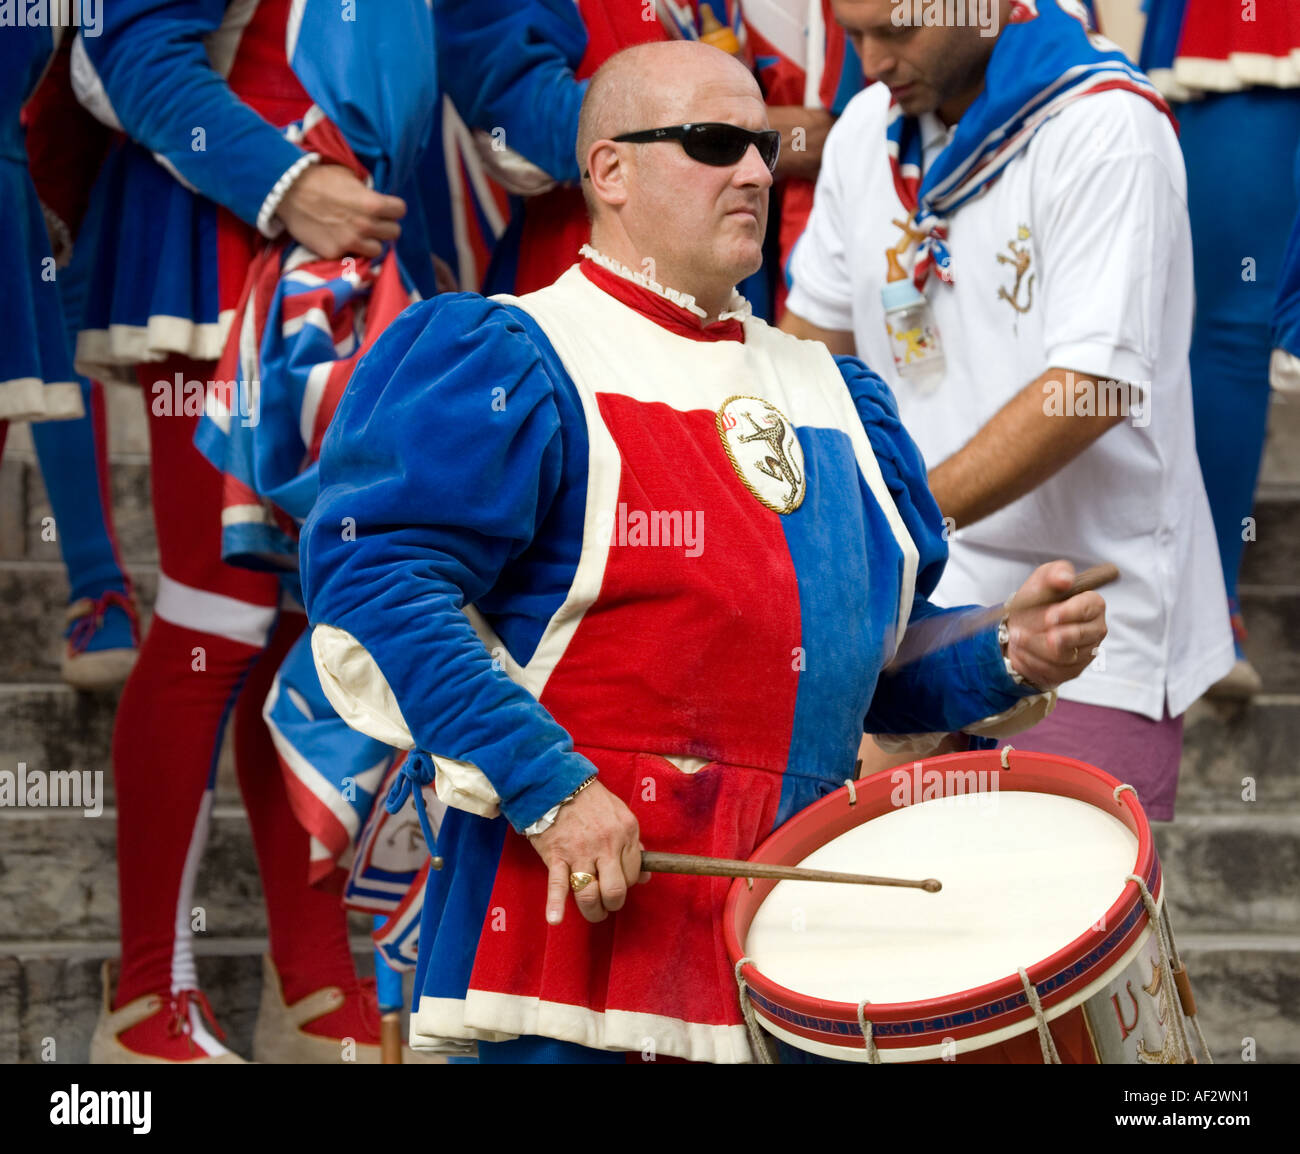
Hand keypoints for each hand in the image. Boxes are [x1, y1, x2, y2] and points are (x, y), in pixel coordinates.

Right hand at [275, 164, 405, 259]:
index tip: (385, 208)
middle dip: (385, 226)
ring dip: (371, 242)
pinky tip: (339, 239)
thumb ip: (366, 190)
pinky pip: (352, 256)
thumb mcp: (349, 176)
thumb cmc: (319, 178)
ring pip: (378, 250)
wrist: (286, 191)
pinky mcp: (335, 253)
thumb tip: (374, 195)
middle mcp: (366, 225)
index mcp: (373, 203)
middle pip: (394, 232)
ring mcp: (351, 242)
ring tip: (360, 235)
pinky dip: (348, 249)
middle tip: (373, 223)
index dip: (393, 208)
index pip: (400, 210)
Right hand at [528, 781, 645, 925]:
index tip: (617, 882)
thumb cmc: (589, 799)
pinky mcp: (557, 856)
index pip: (634, 873)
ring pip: (591, 894)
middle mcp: (607, 844)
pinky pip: (557, 885)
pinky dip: (555, 905)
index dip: (627, 883)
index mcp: (626, 831)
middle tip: (607, 905)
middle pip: (616, 889)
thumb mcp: (619, 813)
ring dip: (593, 910)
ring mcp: (581, 852)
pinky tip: (555, 920)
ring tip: (593, 912)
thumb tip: (645, 874)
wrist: (555, 783)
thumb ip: (633, 843)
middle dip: (613, 903)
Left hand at [1003, 561, 1106, 689]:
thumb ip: (1054, 573)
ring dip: (1033, 646)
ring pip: (1063, 656)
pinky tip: (1022, 650)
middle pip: (1081, 635)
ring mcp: (1086, 653)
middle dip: (1053, 636)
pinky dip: (1031, 660)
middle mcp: (1094, 629)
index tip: (1050, 616)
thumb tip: (1065, 578)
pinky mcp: (1073, 671)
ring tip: (1017, 636)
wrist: (1021, 628)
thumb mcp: (1041, 581)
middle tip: (1027, 633)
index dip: (1070, 612)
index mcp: (1092, 604)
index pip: (1091, 607)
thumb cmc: (1036, 602)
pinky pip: (1053, 670)